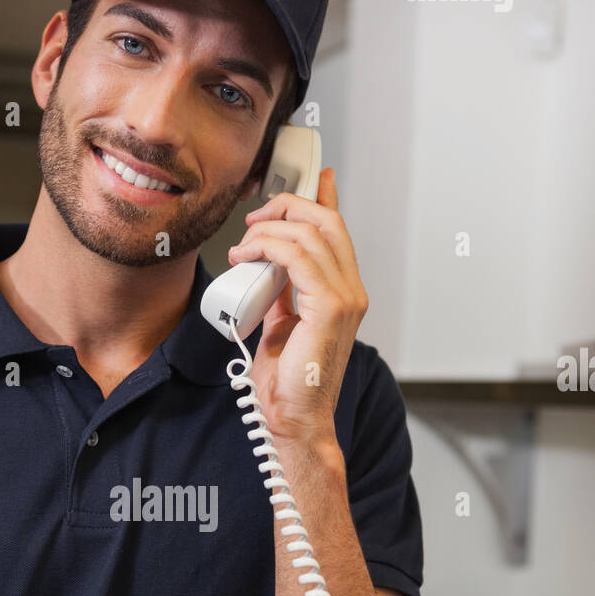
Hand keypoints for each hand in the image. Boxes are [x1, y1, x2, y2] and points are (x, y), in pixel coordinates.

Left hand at [226, 167, 367, 450]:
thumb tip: (265, 268)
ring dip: (270, 230)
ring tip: (243, 246)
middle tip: (255, 219)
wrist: (294, 418)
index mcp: (342, 291)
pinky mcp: (330, 308)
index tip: (315, 177)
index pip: (337, 231)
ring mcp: (345, 297)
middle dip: (288, 208)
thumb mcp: (280, 324)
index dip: (325, 198)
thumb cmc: (289, 383)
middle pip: (327, 221)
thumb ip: (280, 293)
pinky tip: (248, 257)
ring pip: (312, 233)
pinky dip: (269, 249)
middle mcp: (350, 290)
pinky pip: (299, 258)